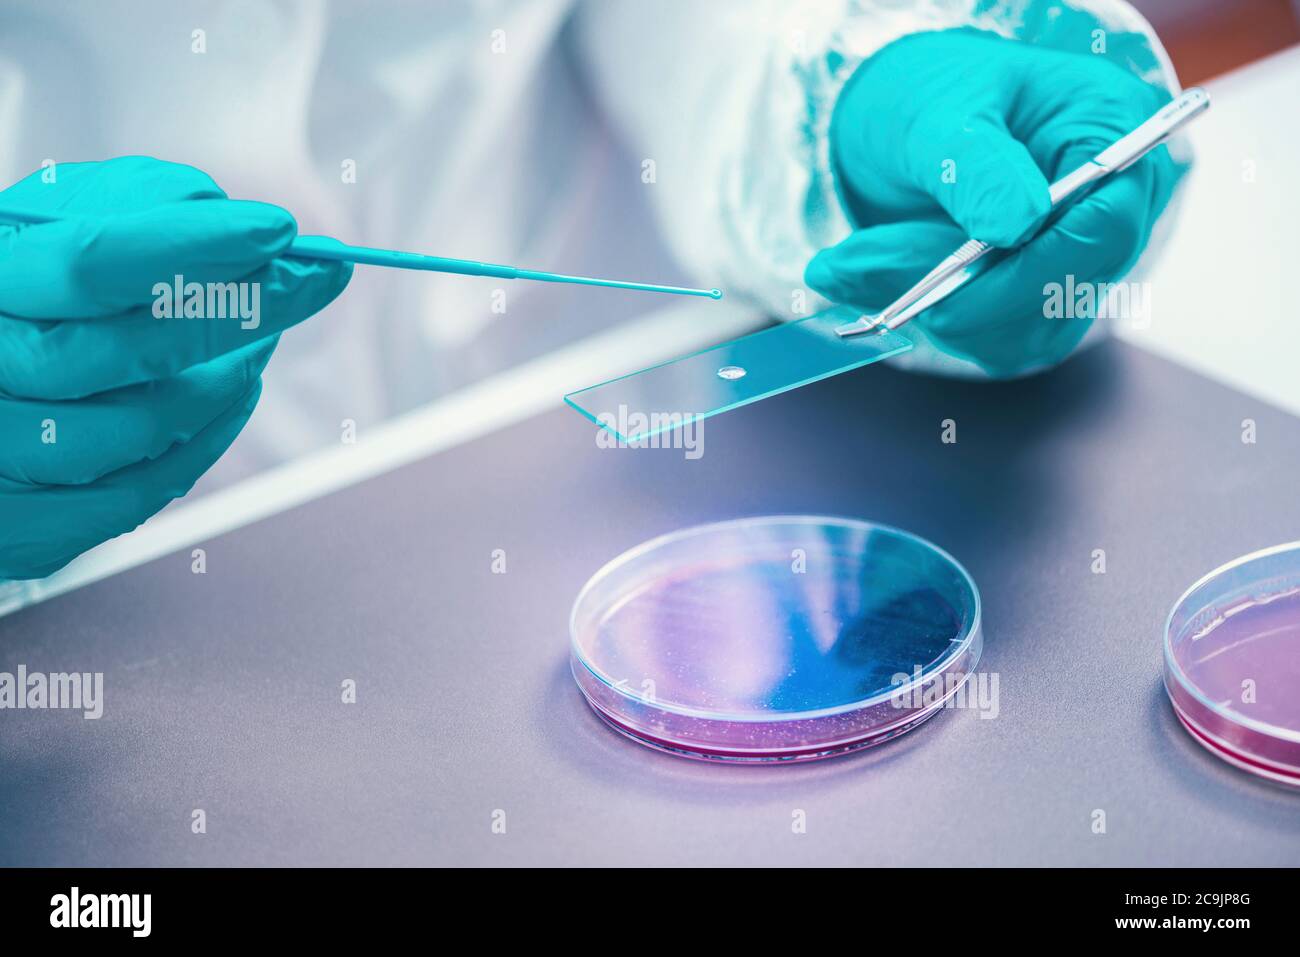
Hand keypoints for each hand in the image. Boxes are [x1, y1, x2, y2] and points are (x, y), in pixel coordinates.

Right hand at [0, 156, 350, 578]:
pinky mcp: (30, 526)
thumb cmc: (12, 298)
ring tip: (263, 337)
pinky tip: (235, 392)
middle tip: (312, 278)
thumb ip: (124, 208)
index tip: (279, 229)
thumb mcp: (43, 229)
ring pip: (149, 427)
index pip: (96, 262)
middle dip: (245, 309)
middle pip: (138, 350)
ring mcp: (3, 455)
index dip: (197, 244)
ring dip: (230, 379)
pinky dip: (209, 437)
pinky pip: (146, 491)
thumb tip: (223, 212)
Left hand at [806, 29, 1184, 376]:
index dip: (1035, 270)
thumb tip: (1017, 225)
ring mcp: (1080, 261)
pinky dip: (924, 313)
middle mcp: (1113, 205)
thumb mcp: (942, 109)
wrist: (910, 122)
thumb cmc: (938, 95)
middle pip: (1063, 291)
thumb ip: (976, 165)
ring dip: (930, 304)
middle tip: (857, 262)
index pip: (1105, 226)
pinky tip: (872, 270)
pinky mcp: (1037, 303)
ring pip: (1021, 331)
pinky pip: (990, 341)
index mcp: (1114, 131)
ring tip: (855, 257)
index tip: (952, 290)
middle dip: (957, 292)